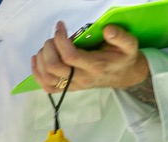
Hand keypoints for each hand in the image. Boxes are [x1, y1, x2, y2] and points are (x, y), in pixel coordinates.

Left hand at [31, 21, 149, 92]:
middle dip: (48, 47)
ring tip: (48, 46)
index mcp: (96, 66)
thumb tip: (107, 30)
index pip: (70, 56)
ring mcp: (74, 85)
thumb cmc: (123, 57)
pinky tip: (38, 60)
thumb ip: (120, 36)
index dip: (60, 39)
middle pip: (54, 67)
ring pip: (47, 77)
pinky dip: (38, 74)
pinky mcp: (69, 88)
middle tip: (54, 37)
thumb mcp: (129, 44)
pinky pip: (47, 87)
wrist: (125, 76)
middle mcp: (82, 78)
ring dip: (42, 59)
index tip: (60, 26)